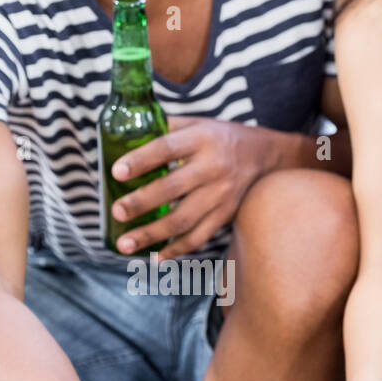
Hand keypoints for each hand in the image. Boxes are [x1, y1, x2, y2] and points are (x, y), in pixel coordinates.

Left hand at [110, 117, 282, 257]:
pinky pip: (200, 236)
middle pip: (172, 188)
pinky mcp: (226, 215)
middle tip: (116, 211)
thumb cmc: (219, 138)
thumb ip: (164, 128)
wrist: (265, 156)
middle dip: (141, 202)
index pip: (166, 149)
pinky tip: (156, 257)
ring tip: (125, 243)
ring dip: (152, 233)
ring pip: (183, 219)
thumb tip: (121, 136)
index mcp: (201, 139)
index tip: (116, 172)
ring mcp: (221, 195)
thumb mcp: (196, 123)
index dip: (140, 161)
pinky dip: (177, 249)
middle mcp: (213, 168)